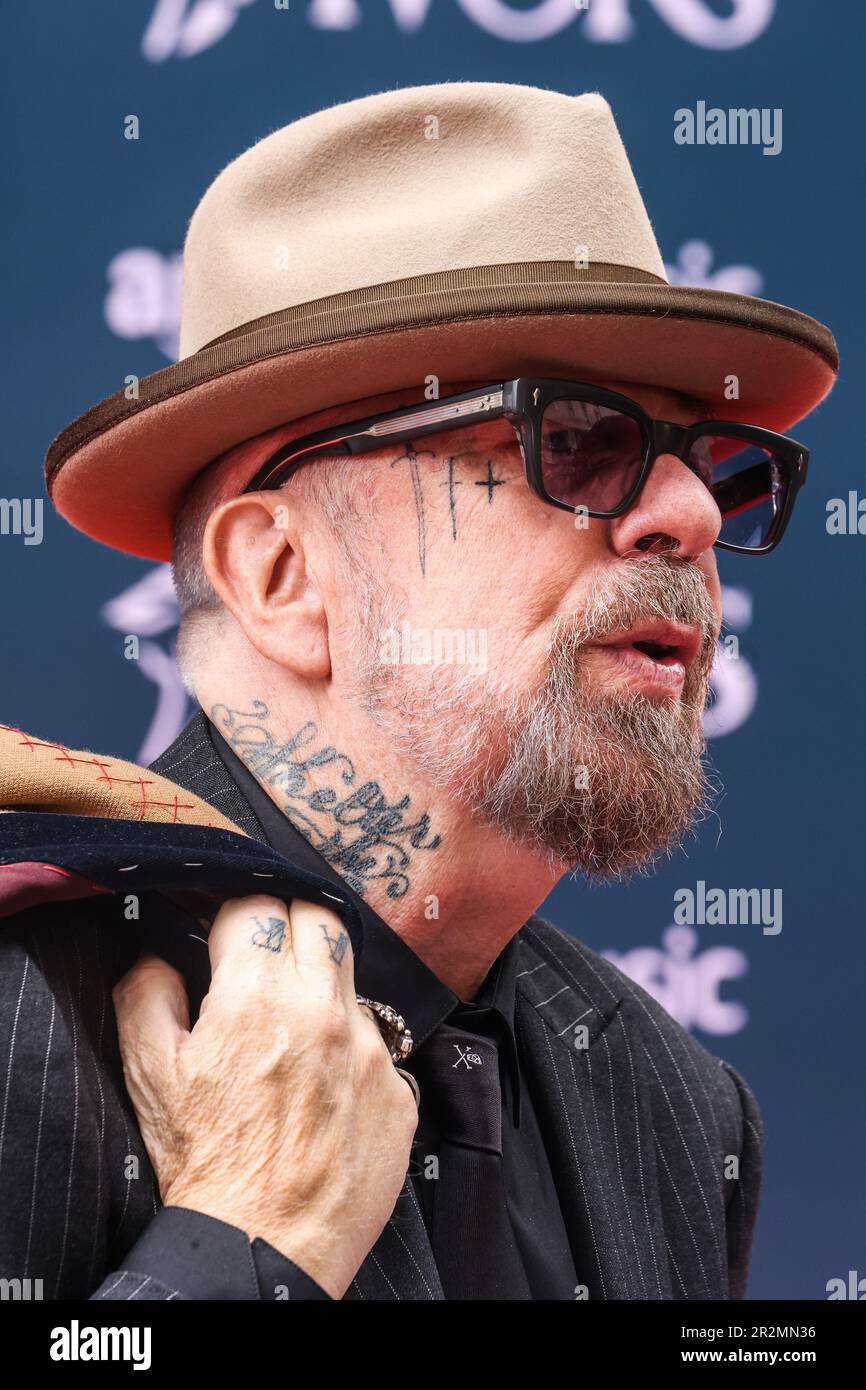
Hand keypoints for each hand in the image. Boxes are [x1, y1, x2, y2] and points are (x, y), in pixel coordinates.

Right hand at [113, 895, 418, 1298]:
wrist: (262, 1249)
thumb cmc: (203, 1166)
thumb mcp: (149, 1074)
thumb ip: (147, 993)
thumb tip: (161, 953)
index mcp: (257, 997)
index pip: (257, 902)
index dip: (235, 913)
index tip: (227, 932)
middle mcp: (324, 1010)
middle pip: (321, 915)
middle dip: (289, 923)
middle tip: (266, 955)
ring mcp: (370, 1049)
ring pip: (353, 976)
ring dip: (322, 984)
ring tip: (293, 1028)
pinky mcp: (399, 1088)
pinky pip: (379, 1040)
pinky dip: (350, 1046)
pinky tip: (322, 1082)